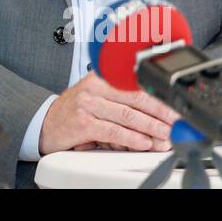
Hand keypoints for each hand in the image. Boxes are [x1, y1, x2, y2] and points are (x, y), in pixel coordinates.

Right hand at [39, 72, 180, 153]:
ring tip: (165, 136)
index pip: (137, 86)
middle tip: (176, 125)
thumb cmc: (75, 112)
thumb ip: (124, 106)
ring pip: (127, 115)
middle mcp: (94, 87)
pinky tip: (143, 143)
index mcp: (102, 77)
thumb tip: (157, 120)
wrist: (45, 123)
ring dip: (150, 128)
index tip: (176, 110)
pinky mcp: (82, 123)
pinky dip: (131, 138)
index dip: (159, 99)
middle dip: (160, 114)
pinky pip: (112, 130)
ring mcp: (87, 104)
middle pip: (136, 99)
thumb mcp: (99, 101)